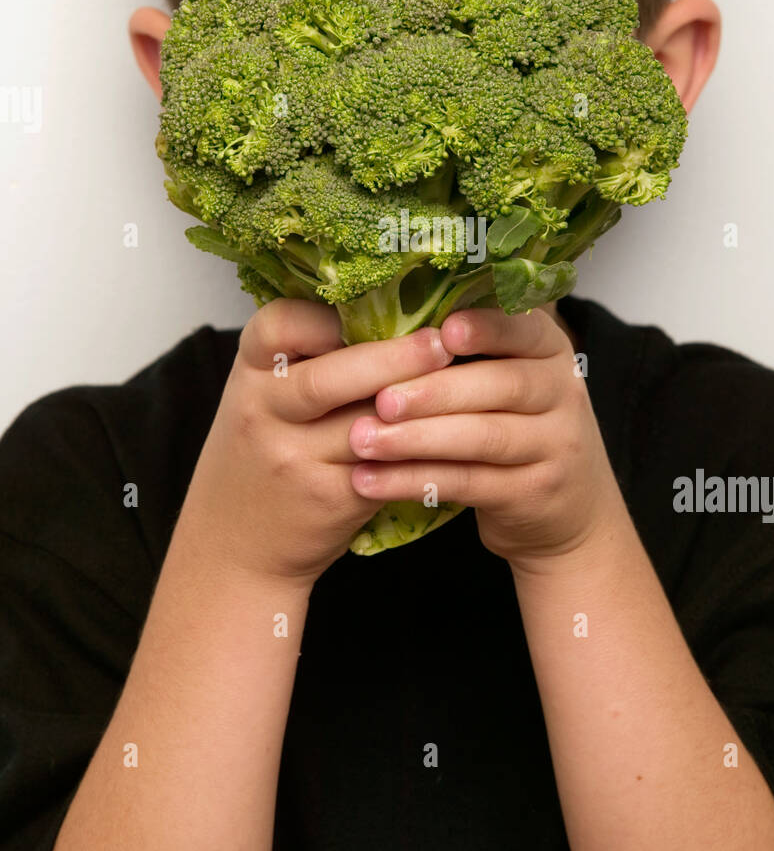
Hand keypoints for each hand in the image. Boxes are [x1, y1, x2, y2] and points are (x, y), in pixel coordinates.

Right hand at [177, 299, 453, 586]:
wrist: (233, 544)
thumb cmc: (262, 452)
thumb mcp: (266, 397)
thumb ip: (310, 359)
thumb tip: (396, 308)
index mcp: (249, 371)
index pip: (281, 325)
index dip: (331, 316)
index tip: (378, 306)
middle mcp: (262, 411)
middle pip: (331, 377)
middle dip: (395, 356)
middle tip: (444, 341)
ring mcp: (292, 458)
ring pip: (366, 424)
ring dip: (418, 404)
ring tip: (463, 383)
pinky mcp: (327, 498)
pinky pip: (385, 467)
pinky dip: (422, 449)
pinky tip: (455, 433)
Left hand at [347, 307, 625, 569]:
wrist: (567, 508)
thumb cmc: (516, 425)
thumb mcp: (511, 379)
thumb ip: (469, 353)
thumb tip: (388, 323)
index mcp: (549, 350)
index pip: (525, 330)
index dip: (487, 329)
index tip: (444, 331)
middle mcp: (561, 393)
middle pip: (502, 386)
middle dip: (436, 391)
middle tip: (382, 398)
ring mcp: (554, 446)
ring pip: (484, 438)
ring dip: (417, 439)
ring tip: (363, 440)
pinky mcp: (534, 493)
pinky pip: (469, 483)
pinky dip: (415, 481)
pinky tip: (370, 480)